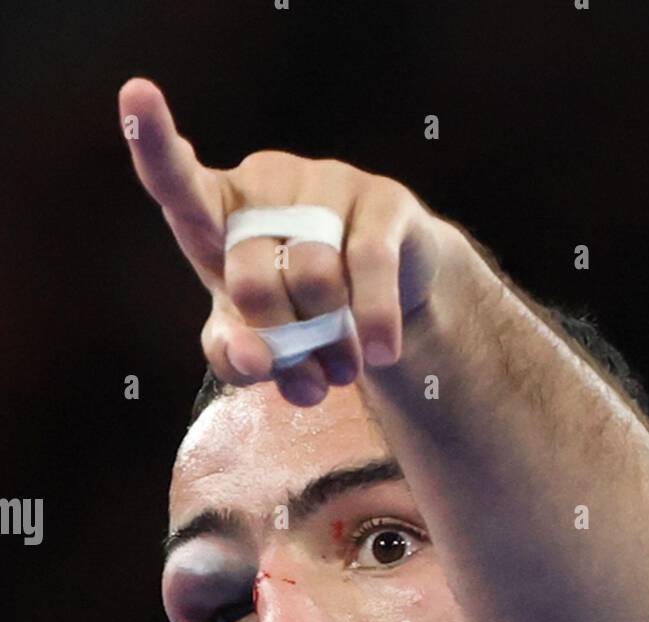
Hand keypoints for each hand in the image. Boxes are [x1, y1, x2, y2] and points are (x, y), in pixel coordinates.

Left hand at [118, 78, 450, 404]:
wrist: (382, 303)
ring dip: (329, 343)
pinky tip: (381, 352)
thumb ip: (234, 353)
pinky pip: (369, 266)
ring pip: (315, 278)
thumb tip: (254, 358)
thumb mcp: (253, 340)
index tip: (135, 93)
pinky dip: (374, 319)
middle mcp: (263, 185)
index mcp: (214, 215)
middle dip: (279, 343)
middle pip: (251, 281)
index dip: (154, 142)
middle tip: (304, 370)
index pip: (176, 180)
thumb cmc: (296, 312)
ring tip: (342, 368)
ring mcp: (325, 182)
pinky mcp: (382, 198)